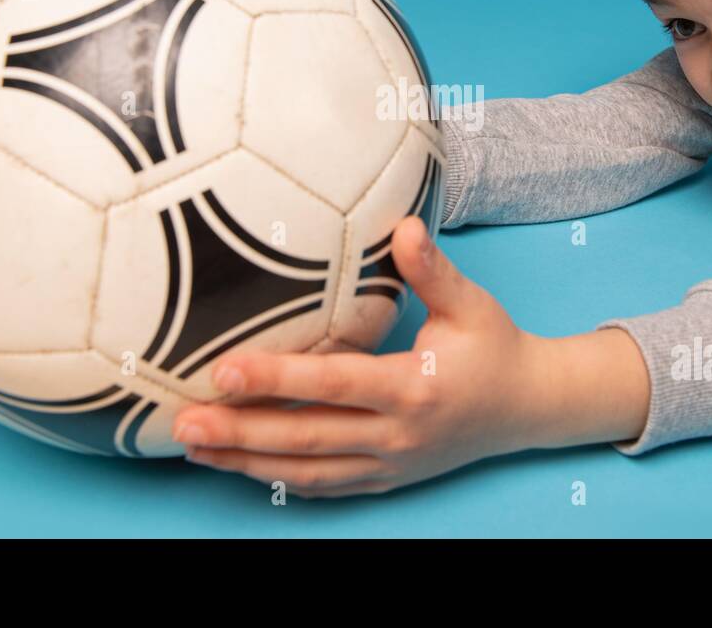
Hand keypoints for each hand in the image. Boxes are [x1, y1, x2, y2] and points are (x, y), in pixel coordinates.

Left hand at [172, 215, 554, 497]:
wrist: (529, 407)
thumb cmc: (495, 348)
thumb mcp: (470, 304)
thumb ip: (433, 270)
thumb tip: (405, 226)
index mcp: (413, 388)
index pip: (332, 384)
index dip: (276, 380)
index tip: (223, 371)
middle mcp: (397, 435)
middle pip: (305, 438)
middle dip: (240, 433)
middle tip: (183, 423)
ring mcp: (390, 464)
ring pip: (306, 471)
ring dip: (247, 463)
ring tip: (193, 448)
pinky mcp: (386, 479)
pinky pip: (324, 485)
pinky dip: (278, 479)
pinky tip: (240, 467)